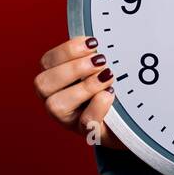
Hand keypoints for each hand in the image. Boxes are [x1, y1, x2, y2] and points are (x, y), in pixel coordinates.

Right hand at [36, 35, 125, 149]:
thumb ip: (93, 55)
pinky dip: (98, 106)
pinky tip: (110, 94)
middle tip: (100, 61)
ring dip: (84, 87)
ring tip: (108, 77)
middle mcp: (55, 99)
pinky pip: (85, 122)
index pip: (47, 61)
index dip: (67, 50)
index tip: (93, 43)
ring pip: (56, 105)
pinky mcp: (87, 132)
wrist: (131, 118)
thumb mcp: (101, 68)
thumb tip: (98, 42)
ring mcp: (69, 119)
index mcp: (57, 79)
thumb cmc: (111, 87)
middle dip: (73, 68)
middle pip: (42, 83)